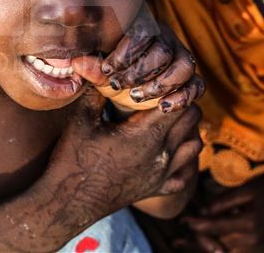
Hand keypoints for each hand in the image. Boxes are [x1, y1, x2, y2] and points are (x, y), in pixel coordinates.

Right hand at [40, 88, 202, 227]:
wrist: (68, 203)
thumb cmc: (73, 158)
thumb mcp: (82, 119)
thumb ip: (95, 90)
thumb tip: (96, 61)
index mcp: (146, 135)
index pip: (180, 103)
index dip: (174, 87)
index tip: (160, 78)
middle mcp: (161, 155)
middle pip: (192, 121)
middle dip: (182, 102)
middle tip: (163, 93)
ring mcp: (161, 175)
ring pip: (195, 146)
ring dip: (187, 129)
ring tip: (167, 119)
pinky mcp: (156, 190)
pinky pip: (184, 175)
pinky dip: (182, 161)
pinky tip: (167, 153)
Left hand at [74, 9, 204, 111]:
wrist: (129, 91)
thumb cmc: (114, 73)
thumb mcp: (102, 71)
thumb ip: (93, 66)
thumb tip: (76, 63)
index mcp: (145, 29)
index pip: (142, 33)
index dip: (126, 53)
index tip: (108, 71)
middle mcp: (167, 41)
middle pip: (163, 52)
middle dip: (140, 72)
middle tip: (120, 86)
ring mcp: (182, 59)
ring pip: (184, 66)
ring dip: (160, 84)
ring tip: (137, 97)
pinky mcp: (192, 80)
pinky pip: (198, 85)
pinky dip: (182, 97)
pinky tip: (163, 107)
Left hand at [180, 171, 263, 252]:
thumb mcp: (247, 190)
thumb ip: (223, 201)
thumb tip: (203, 212)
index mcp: (248, 223)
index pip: (214, 227)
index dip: (196, 225)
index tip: (182, 221)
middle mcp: (251, 241)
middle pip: (216, 246)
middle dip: (195, 244)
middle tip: (176, 242)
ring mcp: (257, 250)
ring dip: (205, 251)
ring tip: (184, 248)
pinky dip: (219, 252)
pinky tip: (208, 250)